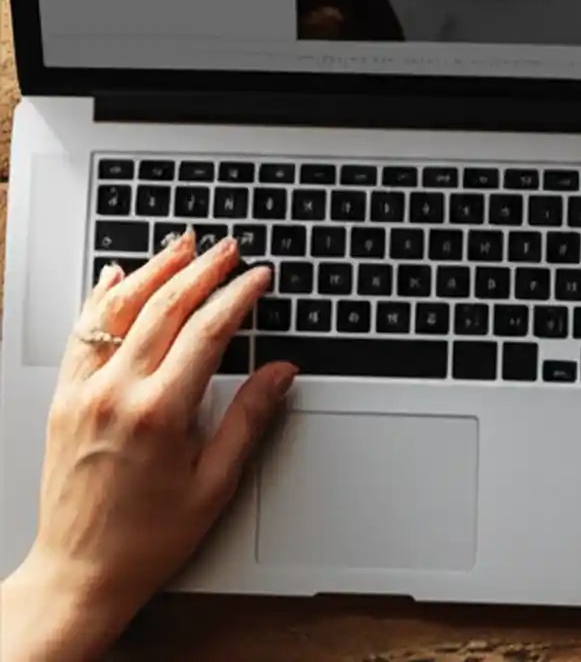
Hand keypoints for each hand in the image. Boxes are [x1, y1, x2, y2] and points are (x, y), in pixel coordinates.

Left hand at [0, 232, 295, 661]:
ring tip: (181, 245)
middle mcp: (116, 393)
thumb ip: (249, 418)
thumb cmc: (148, 537)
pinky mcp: (64, 399)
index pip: (207, 332)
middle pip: (164, 308)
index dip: (238, 297)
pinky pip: (82, 332)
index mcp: (160, 413)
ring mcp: (83, 392)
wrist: (80, 571)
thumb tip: (280, 374)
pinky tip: (116, 277)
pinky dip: (101, 298)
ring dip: (154, 270)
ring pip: (119, 310)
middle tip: (228, 249)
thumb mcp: (215, 482)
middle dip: (201, 270)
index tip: (258, 278)